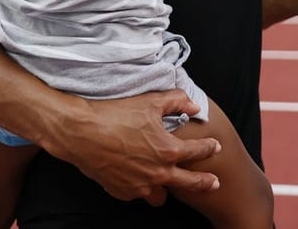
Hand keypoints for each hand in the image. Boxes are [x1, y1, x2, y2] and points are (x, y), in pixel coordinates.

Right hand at [43, 89, 221, 204]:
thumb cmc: (115, 114)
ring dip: (166, 188)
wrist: (82, 132)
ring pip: (161, 197)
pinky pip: (138, 195)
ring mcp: (139, 186)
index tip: (215, 147)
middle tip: (213, 182)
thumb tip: (193, 105)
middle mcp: (157, 173)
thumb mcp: (151, 101)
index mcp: (168, 150)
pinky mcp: (121, 191)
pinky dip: (140, 187)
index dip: (209, 148)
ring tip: (168, 182)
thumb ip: (177, 101)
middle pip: (190, 184)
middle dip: (204, 182)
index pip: (198, 151)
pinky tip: (138, 177)